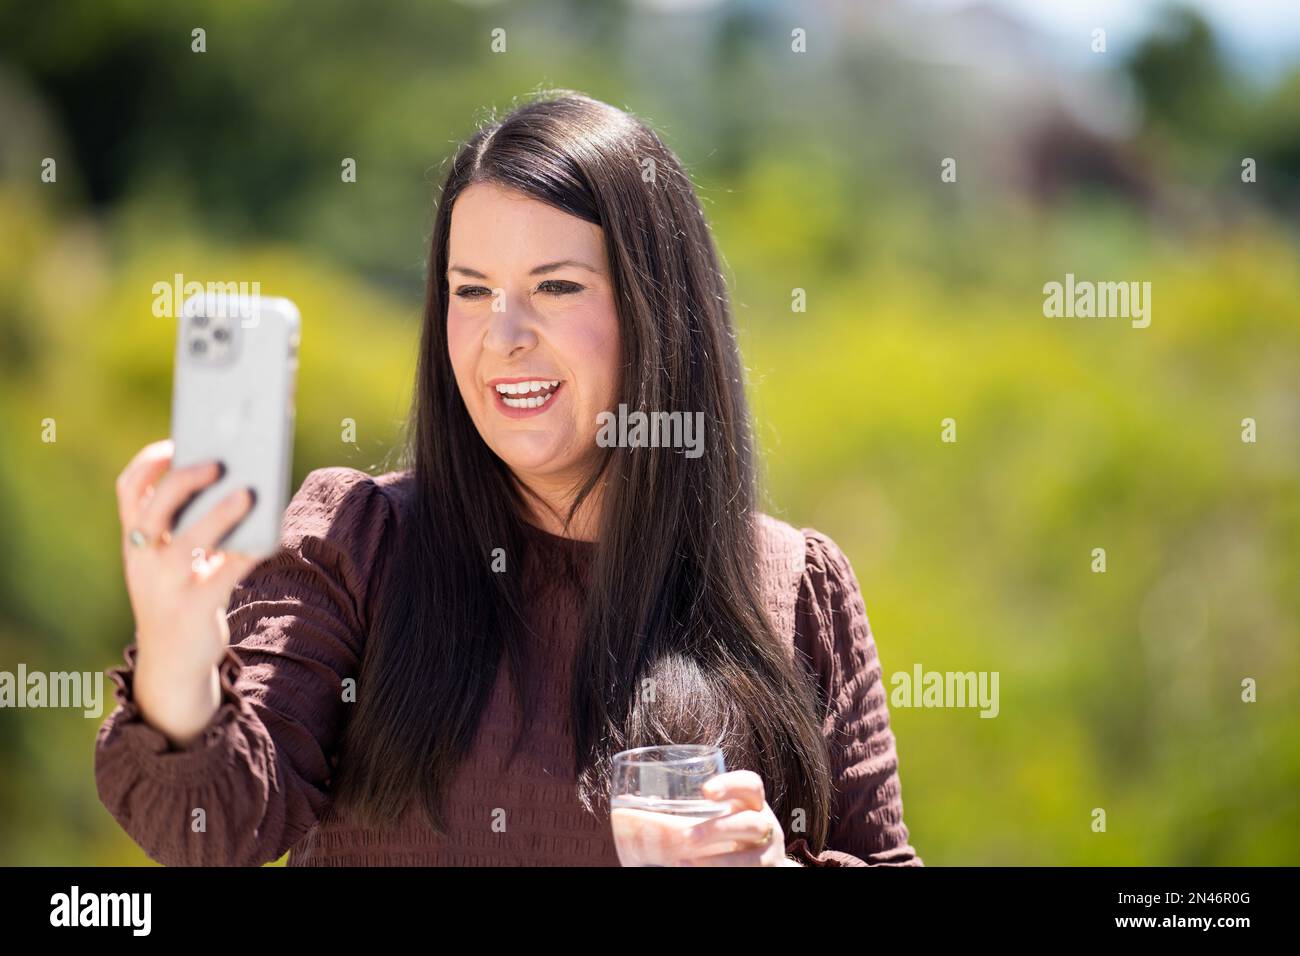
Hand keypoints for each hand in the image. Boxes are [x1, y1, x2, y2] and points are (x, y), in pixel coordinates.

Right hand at [115, 439, 260, 742]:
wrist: (172, 664)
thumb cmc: (180, 596)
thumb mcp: (171, 560)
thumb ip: (190, 526)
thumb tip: (237, 481)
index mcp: (135, 541)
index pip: (129, 491)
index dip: (149, 462)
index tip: (176, 442)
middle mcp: (143, 560)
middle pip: (155, 509)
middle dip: (184, 481)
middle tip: (218, 463)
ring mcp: (165, 586)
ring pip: (186, 543)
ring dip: (218, 515)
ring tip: (247, 494)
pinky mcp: (193, 610)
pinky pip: (223, 575)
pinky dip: (247, 553)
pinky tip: (269, 537)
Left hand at [676, 770, 798, 866]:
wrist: (759, 864)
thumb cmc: (726, 834)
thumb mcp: (716, 816)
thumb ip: (685, 809)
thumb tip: (625, 803)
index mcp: (752, 803)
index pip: (751, 785)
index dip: (731, 784)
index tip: (704, 791)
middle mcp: (765, 826)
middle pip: (751, 822)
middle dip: (718, 829)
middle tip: (687, 837)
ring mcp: (768, 854)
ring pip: (751, 857)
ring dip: (718, 861)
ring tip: (683, 863)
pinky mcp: (766, 873)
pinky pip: (749, 873)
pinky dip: (721, 872)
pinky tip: (696, 872)